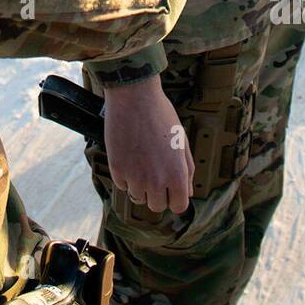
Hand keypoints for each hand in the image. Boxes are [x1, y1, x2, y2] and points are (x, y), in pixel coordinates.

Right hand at [103, 75, 193, 213]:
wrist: (134, 97)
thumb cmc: (161, 115)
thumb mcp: (182, 141)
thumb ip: (187, 169)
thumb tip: (187, 192)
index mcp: (177, 174)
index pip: (178, 206)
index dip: (175, 198)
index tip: (171, 189)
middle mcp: (156, 181)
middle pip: (156, 206)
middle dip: (157, 194)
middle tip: (154, 174)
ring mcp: (135, 176)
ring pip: (137, 197)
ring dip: (139, 185)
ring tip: (141, 163)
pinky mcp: (117, 169)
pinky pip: (122, 185)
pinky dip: (125, 175)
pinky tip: (129, 156)